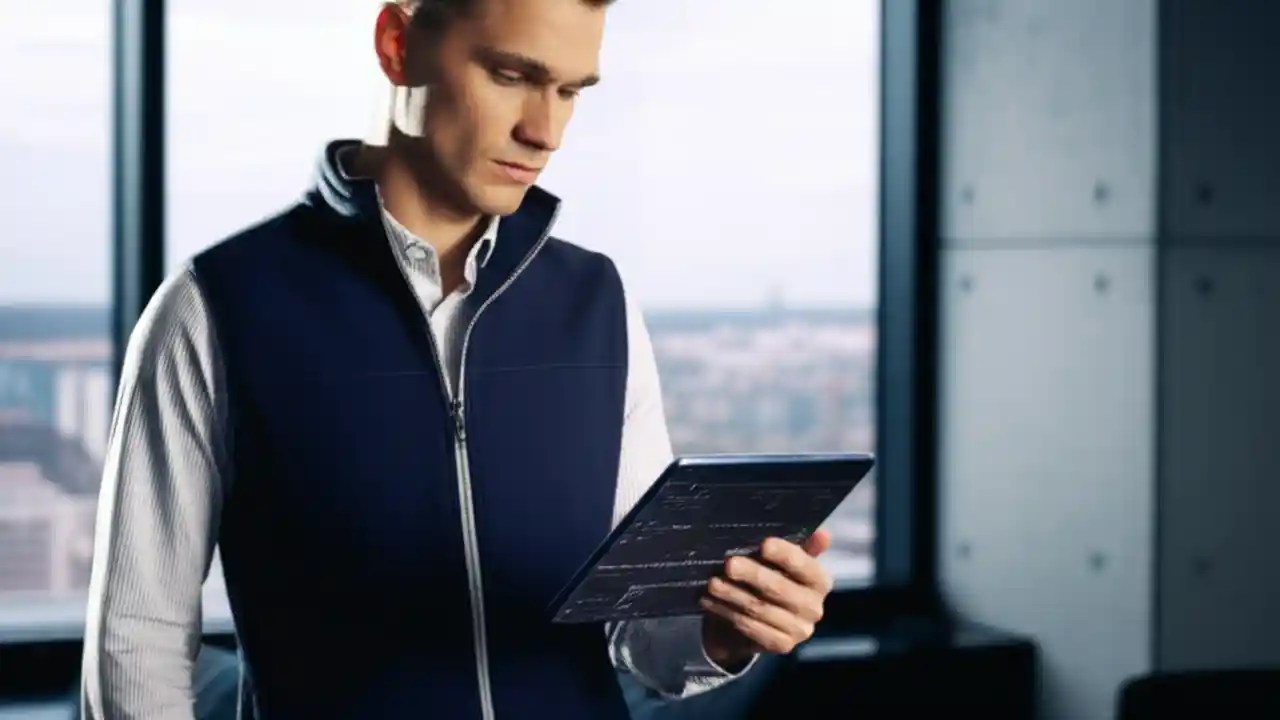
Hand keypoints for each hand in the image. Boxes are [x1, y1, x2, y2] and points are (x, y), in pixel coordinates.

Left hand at [699, 528, 834, 670]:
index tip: (764, 545)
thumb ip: (799, 548)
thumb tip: (824, 534)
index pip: (805, 566)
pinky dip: (728, 613)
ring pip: (760, 609)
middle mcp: (815, 608)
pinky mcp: (781, 646)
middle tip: (729, 564)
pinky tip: (711, 602)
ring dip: (733, 594)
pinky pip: (751, 628)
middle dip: (752, 575)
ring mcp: (800, 630)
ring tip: (712, 583)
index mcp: (820, 581)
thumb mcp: (781, 561)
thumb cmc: (770, 578)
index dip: (786, 555)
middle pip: (779, 588)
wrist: (756, 620)